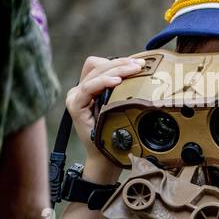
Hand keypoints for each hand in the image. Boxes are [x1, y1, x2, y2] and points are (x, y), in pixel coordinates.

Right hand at [65, 55, 143, 173]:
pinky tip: (116, 82)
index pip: (98, 65)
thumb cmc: (117, 133)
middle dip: (121, 62)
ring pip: (93, 73)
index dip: (117, 61)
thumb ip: (124, 91)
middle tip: (140, 64)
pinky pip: (88, 89)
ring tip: (133, 69)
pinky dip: (102, 82)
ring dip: (116, 69)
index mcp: (89, 89)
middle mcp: (79, 91)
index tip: (138, 62)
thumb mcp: (122, 107)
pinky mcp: (75, 107)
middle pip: (97, 65)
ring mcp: (76, 98)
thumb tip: (141, 75)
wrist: (107, 157)